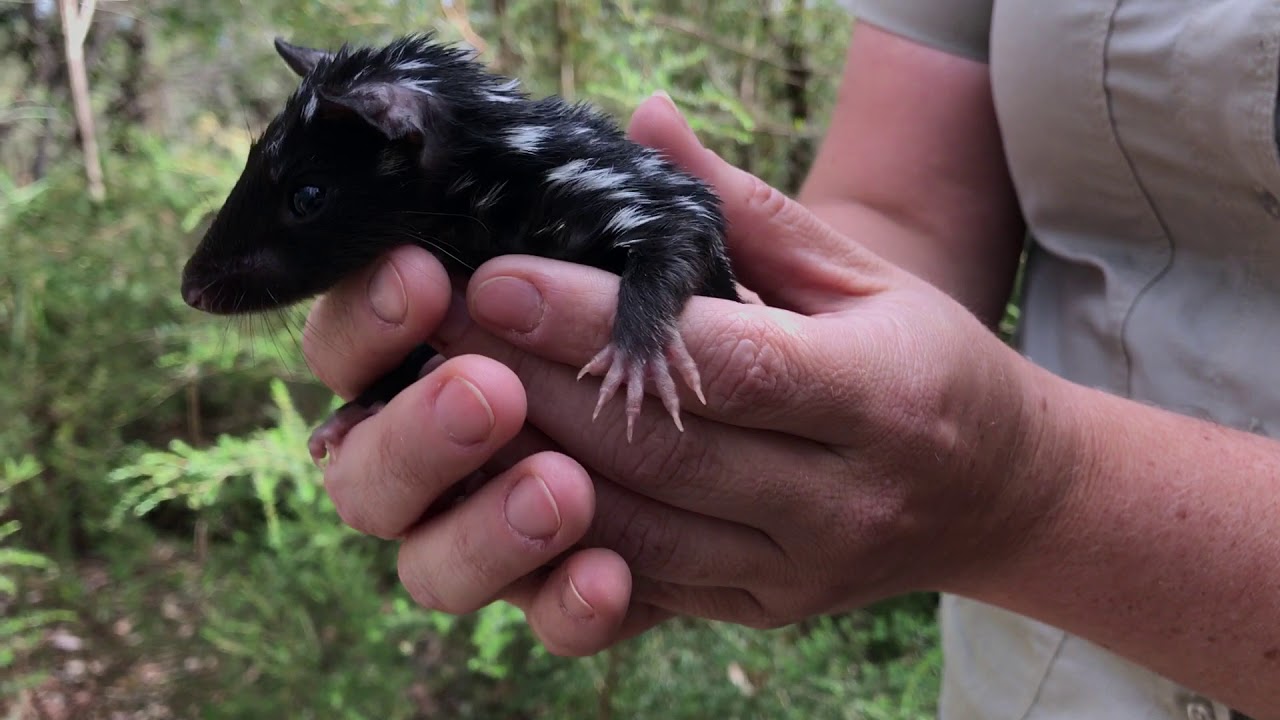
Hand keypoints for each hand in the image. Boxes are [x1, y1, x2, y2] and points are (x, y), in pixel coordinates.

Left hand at [303, 93, 1060, 655]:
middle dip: (540, 389)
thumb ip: (749, 210)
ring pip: (641, 535)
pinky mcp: (763, 610)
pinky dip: (565, 541)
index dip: (599, 324)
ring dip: (532, 469)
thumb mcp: (863, 274)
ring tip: (454, 402)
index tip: (498, 277)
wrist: (1002, 495)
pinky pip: (647, 586)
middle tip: (444, 329)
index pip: (722, 364)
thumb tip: (645, 121)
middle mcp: (841, 501)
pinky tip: (501, 482)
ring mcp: (799, 572)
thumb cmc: (926, 362)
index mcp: (878, 400)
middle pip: (663, 454)